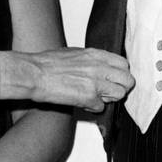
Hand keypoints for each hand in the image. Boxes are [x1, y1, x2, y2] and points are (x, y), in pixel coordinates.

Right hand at [0, 47, 133, 111]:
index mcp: (96, 54)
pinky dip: (92, 107)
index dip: (120, 74)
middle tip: (109, 91)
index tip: (114, 79)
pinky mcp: (88, 98)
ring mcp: (96, 83)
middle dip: (120, 88)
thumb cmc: (47, 63)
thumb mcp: (74, 53)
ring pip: (120, 95)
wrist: (34, 73)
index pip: (124, 64)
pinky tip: (82, 102)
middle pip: (128, 80)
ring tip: (96, 98)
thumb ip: (91, 60)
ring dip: (109, 99)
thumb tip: (100, 67)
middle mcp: (99, 67)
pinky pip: (101, 107)